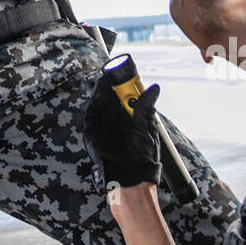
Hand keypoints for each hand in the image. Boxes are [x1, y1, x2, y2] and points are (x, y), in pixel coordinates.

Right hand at [83, 74, 161, 191]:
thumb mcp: (146, 127)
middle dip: (111, 81)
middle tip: (114, 70)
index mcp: (127, 114)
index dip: (123, 80)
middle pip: (108, 93)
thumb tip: (154, 87)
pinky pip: (91, 113)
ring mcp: (101, 123)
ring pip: (99, 100)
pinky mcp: (91, 131)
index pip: (123, 92)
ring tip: (107, 78)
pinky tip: (101, 93)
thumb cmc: (142, 154)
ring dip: (102, 88)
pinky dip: (95, 102)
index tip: (126, 69)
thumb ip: (145, 108)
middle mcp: (113, 116)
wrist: (133, 175)